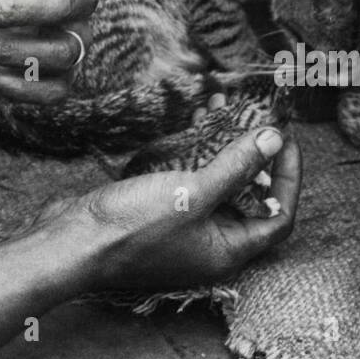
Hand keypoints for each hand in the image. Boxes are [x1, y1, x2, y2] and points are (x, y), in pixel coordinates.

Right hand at [55, 128, 301, 292]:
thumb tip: (274, 140)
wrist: (71, 241)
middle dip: (254, 154)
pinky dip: (196, 151)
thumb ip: (236, 166)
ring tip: (224, 107)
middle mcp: (210, 243)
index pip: (278, 216)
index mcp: (227, 251)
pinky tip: (193, 120)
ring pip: (217, 183)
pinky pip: (189, 178)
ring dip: (223, 146)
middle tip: (255, 118)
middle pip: (249, 197)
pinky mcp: (159, 210)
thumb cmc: (133, 228)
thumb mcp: (193, 193)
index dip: (288, 177)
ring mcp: (183, 227)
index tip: (284, 139)